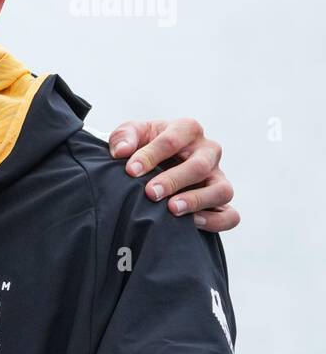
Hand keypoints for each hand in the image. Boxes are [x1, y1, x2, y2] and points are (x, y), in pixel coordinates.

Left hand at [108, 118, 237, 231]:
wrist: (151, 164)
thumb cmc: (142, 146)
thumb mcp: (130, 134)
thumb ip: (123, 137)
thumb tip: (122, 151)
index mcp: (187, 130)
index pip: (172, 140)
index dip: (151, 155)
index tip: (131, 170)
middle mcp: (207, 152)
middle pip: (199, 165)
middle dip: (174, 180)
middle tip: (151, 192)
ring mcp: (217, 177)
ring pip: (221, 190)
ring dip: (197, 201)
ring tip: (172, 209)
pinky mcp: (220, 202)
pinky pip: (230, 215)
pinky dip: (215, 221)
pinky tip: (191, 223)